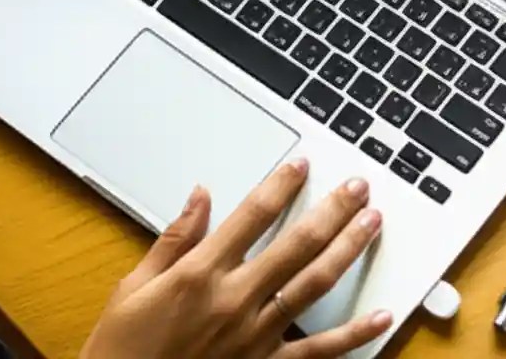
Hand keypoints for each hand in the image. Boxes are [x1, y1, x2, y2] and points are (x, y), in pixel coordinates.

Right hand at [80, 160, 392, 358]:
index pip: (252, 216)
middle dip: (332, 210)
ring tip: (373, 222)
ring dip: (348, 250)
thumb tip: (200, 195)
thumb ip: (174, 240)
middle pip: (297, 243)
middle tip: (359, 186)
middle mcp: (234, 300)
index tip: (302, 165)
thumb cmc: (122, 349)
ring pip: (314, 284)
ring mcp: (255, 334)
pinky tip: (383, 315)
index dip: (281, 184)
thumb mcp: (133, 288)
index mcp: (200, 274)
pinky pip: (319, 349)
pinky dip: (354, 333)